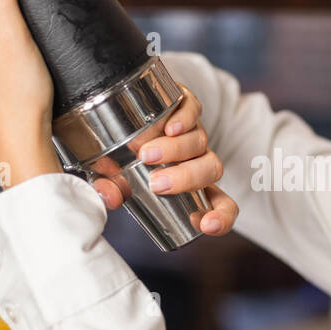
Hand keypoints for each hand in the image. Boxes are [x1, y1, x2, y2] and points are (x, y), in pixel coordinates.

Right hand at [94, 83, 239, 235]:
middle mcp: (197, 158)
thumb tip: (109, 197)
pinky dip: (185, 118)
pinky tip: (170, 127)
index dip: (221, 217)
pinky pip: (194, 109)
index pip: (221, 204)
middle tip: (156, 183)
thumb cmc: (119, 156)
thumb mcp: (111, 178)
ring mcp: (193, 131)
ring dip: (177, 150)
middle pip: (210, 169)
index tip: (205, 225)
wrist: (116, 112)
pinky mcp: (185, 104)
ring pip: (200, 142)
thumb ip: (110, 190)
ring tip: (147, 154)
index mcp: (192, 185)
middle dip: (187, 178)